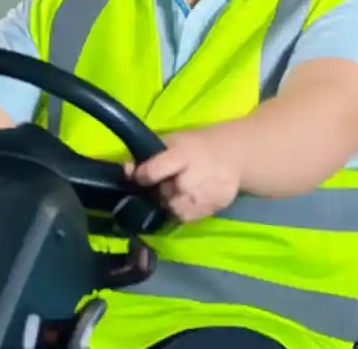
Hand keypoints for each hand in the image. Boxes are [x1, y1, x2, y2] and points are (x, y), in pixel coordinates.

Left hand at [126, 130, 240, 222]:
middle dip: (160, 191)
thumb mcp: (172, 141)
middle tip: (161, 184)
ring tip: (174, 192)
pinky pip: (188, 218)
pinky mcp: (215, 207)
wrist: (233, 154)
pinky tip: (185, 199)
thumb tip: (125, 169)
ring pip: (176, 210)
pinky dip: (182, 211)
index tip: (139, 176)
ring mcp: (208, 194)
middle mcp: (196, 176)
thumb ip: (148, 155)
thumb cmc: (195, 145)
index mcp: (184, 154)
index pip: (156, 171)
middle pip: (166, 194)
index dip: (143, 176)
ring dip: (170, 203)